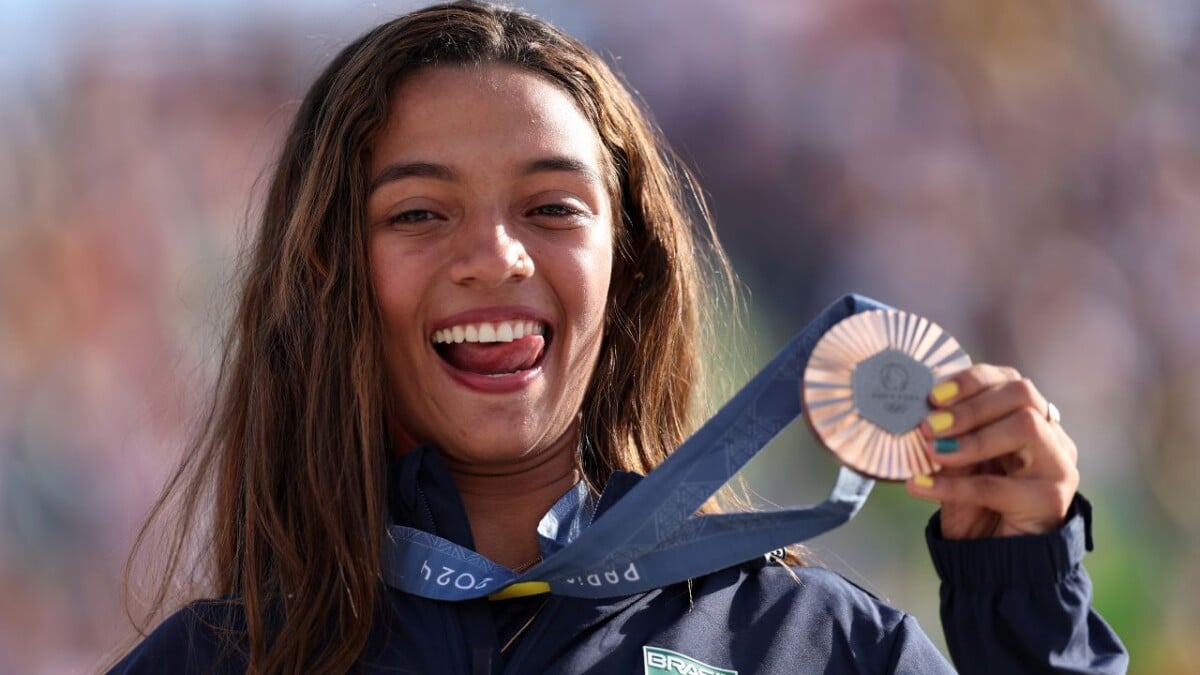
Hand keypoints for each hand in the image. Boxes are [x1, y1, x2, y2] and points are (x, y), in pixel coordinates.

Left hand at [904, 364, 1078, 538]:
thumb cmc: (977, 508)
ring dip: (971, 438)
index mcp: (1030, 419)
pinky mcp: (1052, 501)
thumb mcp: (957, 466)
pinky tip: (921, 486)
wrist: (999, 565)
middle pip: (1022, 395)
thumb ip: (948, 439)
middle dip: (971, 405)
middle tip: (930, 425)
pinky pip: (1000, 485)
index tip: (933, 395)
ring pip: (1026, 427)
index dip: (972, 381)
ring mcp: (1058, 466)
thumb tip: (920, 418)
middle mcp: (1052, 437)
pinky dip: (953, 485)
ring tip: (933, 452)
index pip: (1009, 381)